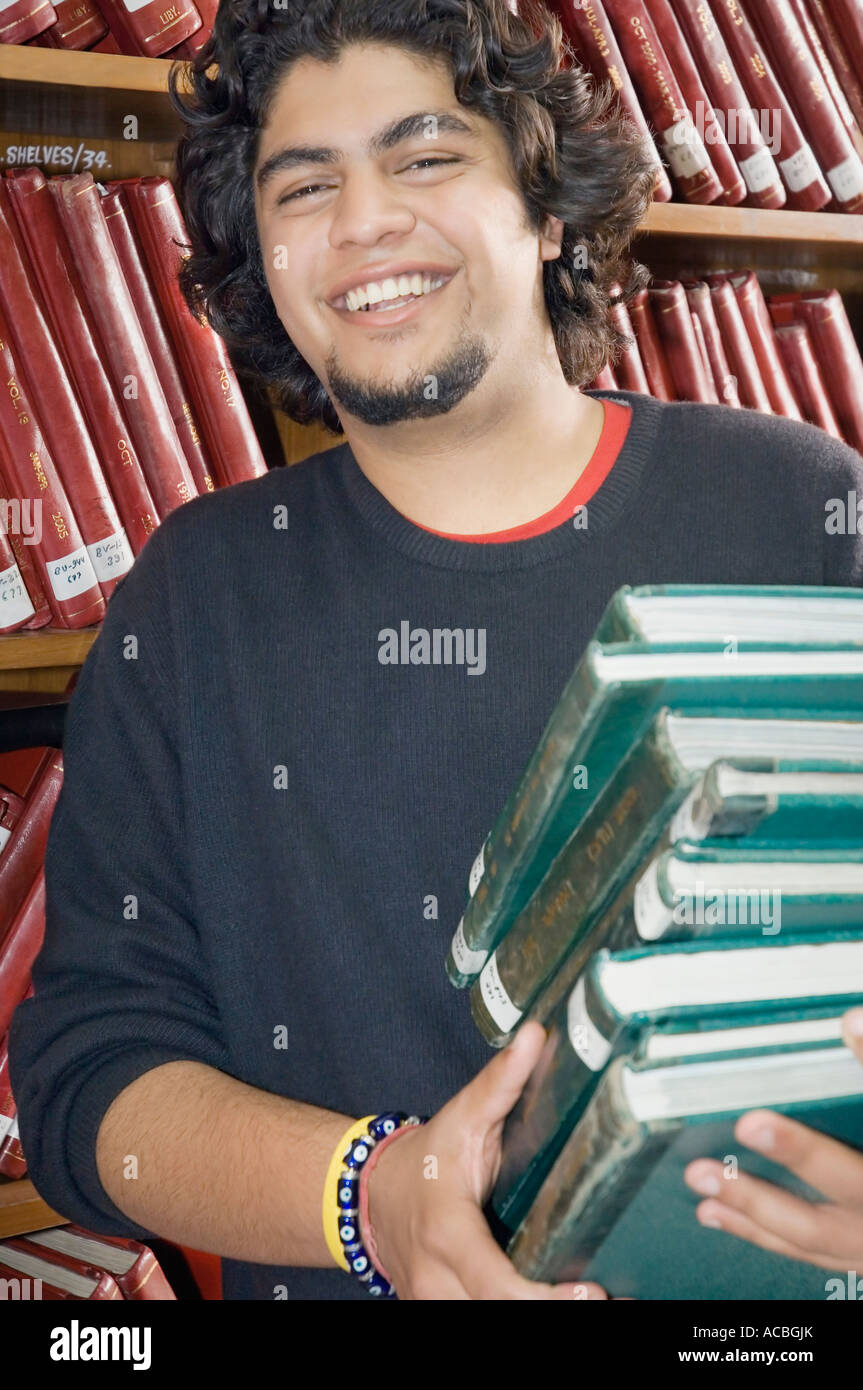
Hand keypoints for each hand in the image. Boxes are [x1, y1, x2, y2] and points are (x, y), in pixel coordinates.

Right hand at [363, 1020, 608, 1299]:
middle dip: (556, 1312)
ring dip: (545, 1315)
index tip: (590, 1293)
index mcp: (446, 1231)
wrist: (370, 1197)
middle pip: (499, 1315)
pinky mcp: (442, 1315)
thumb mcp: (461, 1117)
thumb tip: (535, 1035)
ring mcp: (436, 1306)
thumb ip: (500, 1082)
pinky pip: (484, 1321)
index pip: (494, 1282)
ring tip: (601, 1302)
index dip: (542, 1298)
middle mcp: (437, 1280)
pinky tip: (564, 1301)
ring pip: (492, 1324)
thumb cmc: (426, 1159)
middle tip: (616, 1298)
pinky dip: (522, 1314)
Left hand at [683, 1006, 862, 1269]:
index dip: (803, 1151)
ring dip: (754, 1220)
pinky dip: (769, 1237)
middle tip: (705, 1175)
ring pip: (813, 1244)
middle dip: (761, 1200)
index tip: (753, 1121)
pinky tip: (727, 1218)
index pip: (851, 1174)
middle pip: (824, 1223)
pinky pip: (815, 1254)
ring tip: (704, 1194)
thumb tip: (850, 1019)